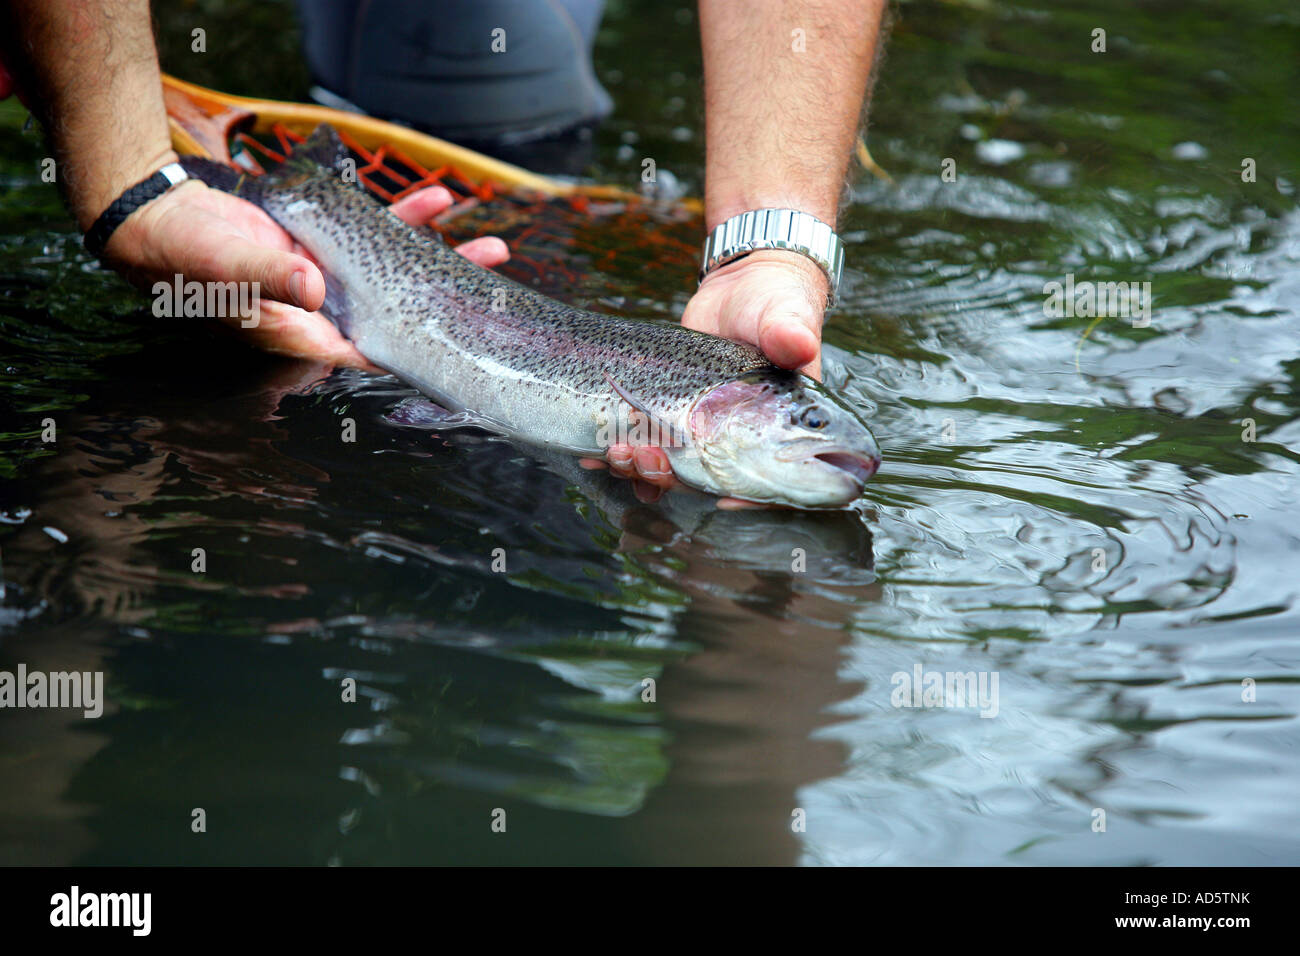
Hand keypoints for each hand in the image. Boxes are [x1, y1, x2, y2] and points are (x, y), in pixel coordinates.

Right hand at [104, 172, 508, 365]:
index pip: (373, 350)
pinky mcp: (325, 243)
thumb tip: (313, 287)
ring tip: (493, 245)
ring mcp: (329, 276)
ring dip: (442, 255)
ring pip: (398, 271)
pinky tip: (439, 200)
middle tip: (498, 286)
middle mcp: (325, 310)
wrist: (158, 219)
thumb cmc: (184, 255)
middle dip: (450, 302)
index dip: (418, 350)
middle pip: (402, 312)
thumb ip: (270, 277)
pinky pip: (375, 234)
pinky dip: (405, 217)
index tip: (464, 343)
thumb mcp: (227, 266)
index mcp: (306, 332)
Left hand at [583, 248, 828, 506]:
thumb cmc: (778, 303)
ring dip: (641, 470)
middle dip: (671, 477)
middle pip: (707, 481)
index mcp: (780, 430)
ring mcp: (704, 434)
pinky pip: (648, 446)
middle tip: (645, 459)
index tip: (722, 499)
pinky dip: (622, 456)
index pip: (773, 481)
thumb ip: (791, 332)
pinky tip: (594, 454)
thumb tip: (799, 343)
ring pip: (672, 469)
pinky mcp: (674, 420)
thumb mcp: (788, 314)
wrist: (742, 289)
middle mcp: (741, 441)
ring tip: (614, 453)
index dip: (749, 497)